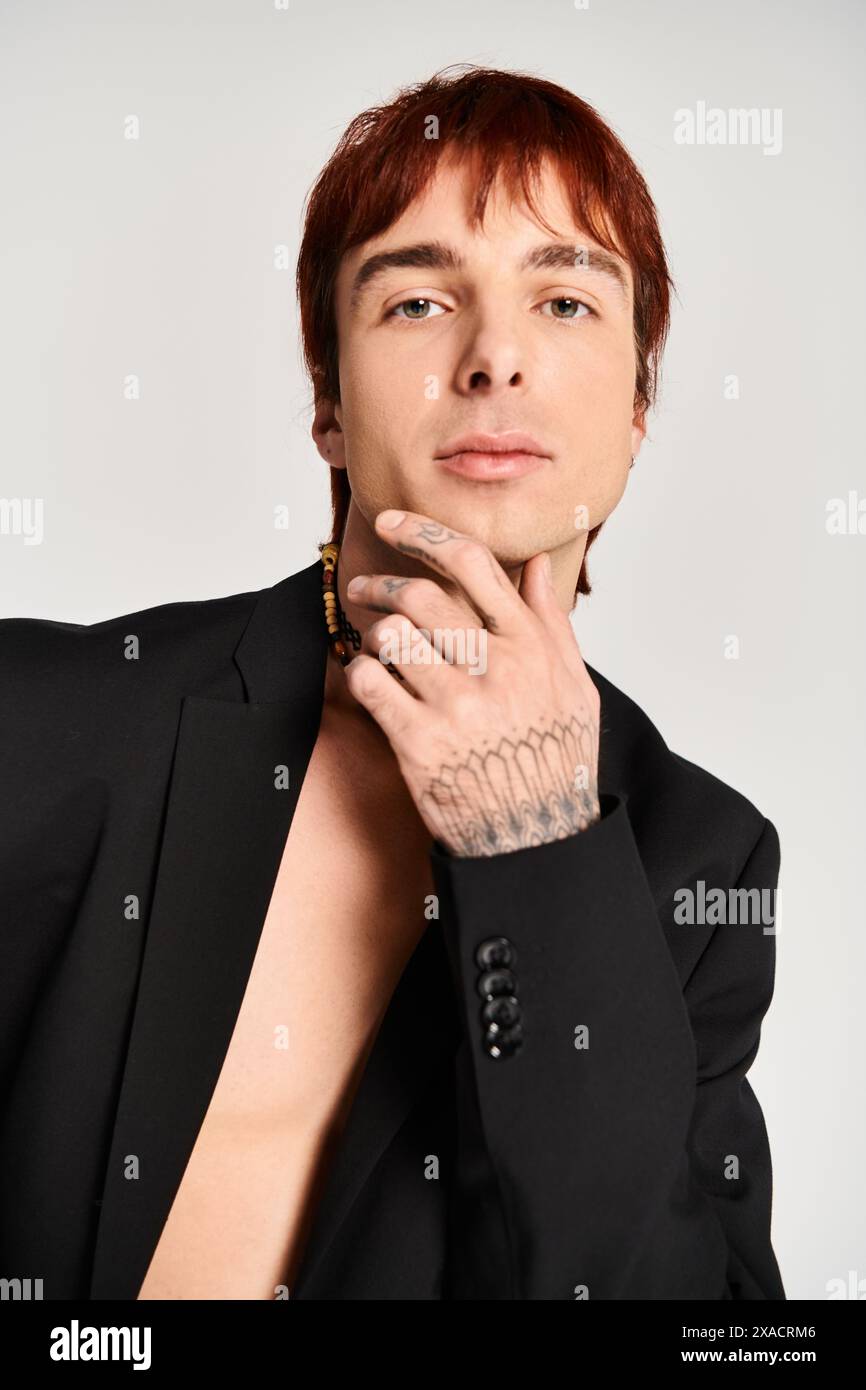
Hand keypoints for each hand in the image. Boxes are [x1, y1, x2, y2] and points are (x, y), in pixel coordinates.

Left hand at [342, 509, 600, 857]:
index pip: (473, 563)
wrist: (537, 839)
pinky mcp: (420, 743)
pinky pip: (370, 684)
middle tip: (363, 588)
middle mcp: (494, 669)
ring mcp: (456, 706)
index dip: (424, 533)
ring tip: (373, 642)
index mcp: (530, 647)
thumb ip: (551, 622)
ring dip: (372, 631)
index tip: (393, 524)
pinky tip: (369, 680)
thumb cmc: (556, 762)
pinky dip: (360, 673)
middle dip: (380, 584)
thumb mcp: (574, 688)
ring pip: (391, 635)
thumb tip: (535, 564)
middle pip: (420, 594)